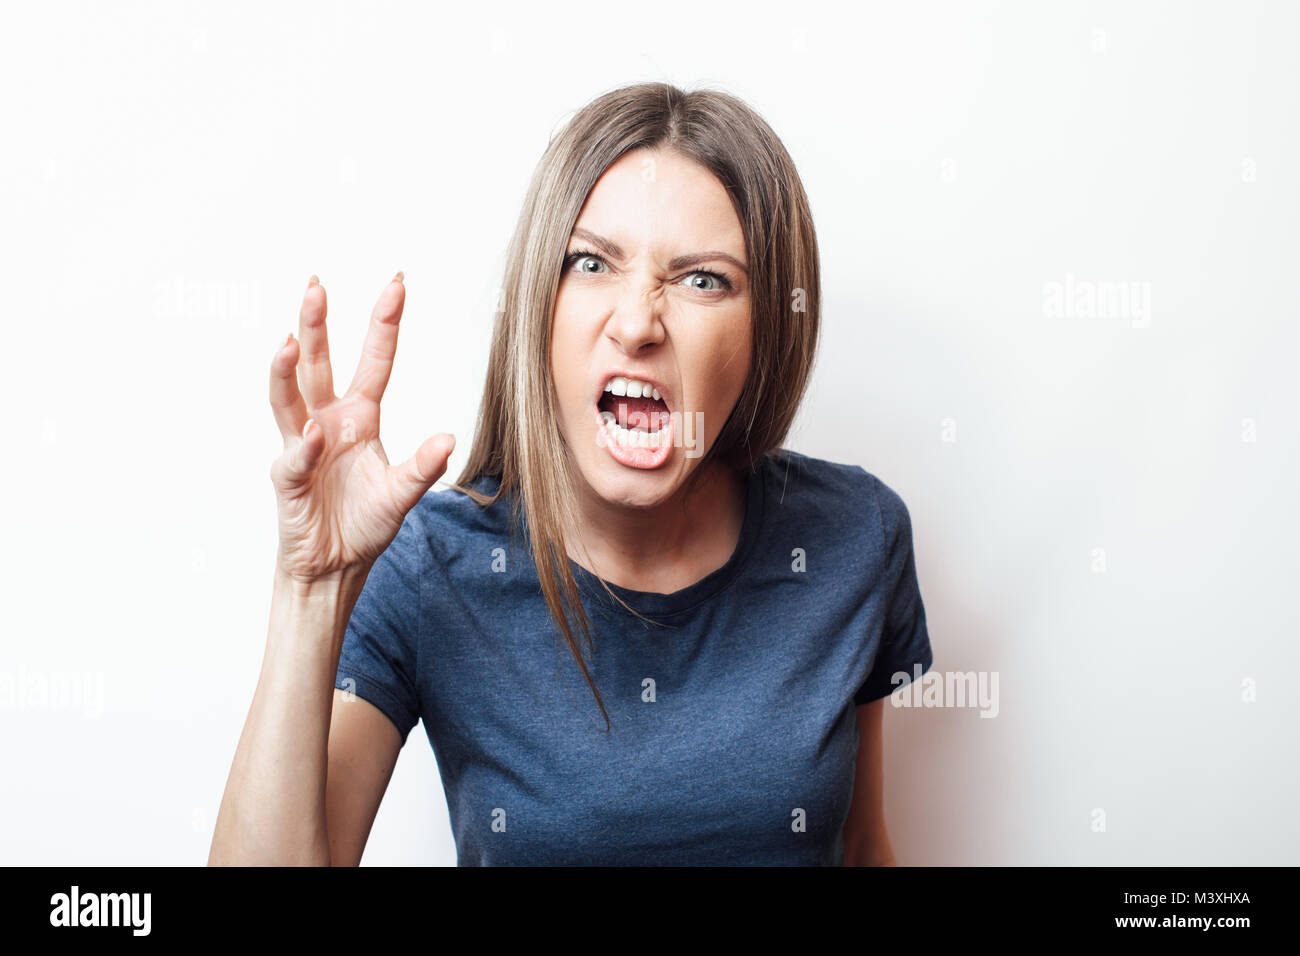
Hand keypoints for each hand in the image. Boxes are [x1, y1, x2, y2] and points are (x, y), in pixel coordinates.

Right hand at [268, 273, 453, 583]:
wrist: (334, 566)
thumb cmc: (363, 523)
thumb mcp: (403, 494)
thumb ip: (423, 467)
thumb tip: (449, 438)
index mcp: (359, 417)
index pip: (374, 361)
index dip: (383, 325)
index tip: (396, 286)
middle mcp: (327, 422)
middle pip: (318, 364)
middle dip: (316, 325)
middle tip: (316, 285)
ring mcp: (302, 447)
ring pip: (289, 399)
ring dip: (287, 370)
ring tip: (289, 342)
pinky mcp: (288, 480)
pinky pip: (294, 459)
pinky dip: (302, 448)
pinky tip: (311, 435)